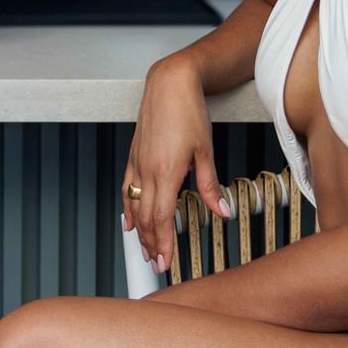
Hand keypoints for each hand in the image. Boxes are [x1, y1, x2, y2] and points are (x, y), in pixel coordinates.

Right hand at [122, 53, 230, 273]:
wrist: (170, 83)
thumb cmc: (188, 111)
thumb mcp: (206, 151)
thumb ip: (211, 186)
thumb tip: (222, 211)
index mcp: (166, 171)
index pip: (162, 218)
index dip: (163, 242)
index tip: (165, 261)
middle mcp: (147, 170)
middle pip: (145, 217)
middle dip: (150, 243)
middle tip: (156, 264)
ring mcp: (137, 163)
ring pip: (133, 205)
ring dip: (138, 230)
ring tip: (144, 249)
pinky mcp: (133, 155)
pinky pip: (126, 188)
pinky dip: (126, 208)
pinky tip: (128, 220)